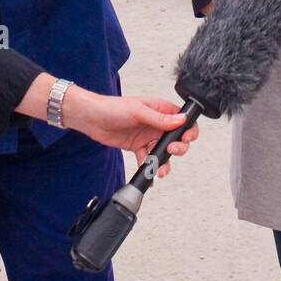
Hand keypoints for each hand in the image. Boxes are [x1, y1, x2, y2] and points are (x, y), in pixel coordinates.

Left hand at [65, 88, 198, 177]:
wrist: (91, 119)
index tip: (186, 139)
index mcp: (160, 109)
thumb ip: (160, 118)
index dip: (188, 130)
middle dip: (178, 148)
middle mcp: (156, 123)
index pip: (183, 119)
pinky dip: (150, 167)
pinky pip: (148, 159)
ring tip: (160, 169)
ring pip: (163, 152)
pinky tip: (149, 173)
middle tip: (171, 151)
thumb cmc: (112, 107)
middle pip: (176, 138)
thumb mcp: (138, 111)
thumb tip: (181, 120)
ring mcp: (147, 136)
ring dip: (164, 162)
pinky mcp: (138, 147)